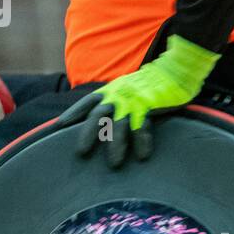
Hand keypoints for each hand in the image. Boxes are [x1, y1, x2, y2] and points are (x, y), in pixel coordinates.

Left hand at [58, 35, 219, 167]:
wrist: (173, 71)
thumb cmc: (148, 84)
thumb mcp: (124, 88)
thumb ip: (112, 101)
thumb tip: (99, 118)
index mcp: (110, 91)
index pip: (86, 102)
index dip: (73, 113)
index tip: (60, 125)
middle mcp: (117, 95)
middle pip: (97, 116)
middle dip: (88, 133)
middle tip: (81, 152)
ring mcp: (133, 101)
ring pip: (118, 125)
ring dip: (115, 144)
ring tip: (113, 163)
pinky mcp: (149, 106)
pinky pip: (143, 126)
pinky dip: (142, 141)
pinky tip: (142, 155)